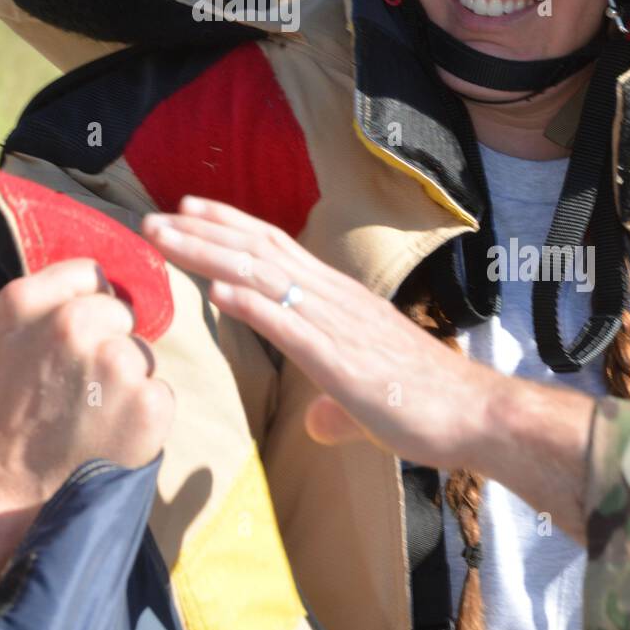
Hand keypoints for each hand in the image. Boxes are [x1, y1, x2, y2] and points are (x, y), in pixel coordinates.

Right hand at [0, 259, 173, 507]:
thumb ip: (42, 310)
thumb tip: (89, 290)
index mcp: (27, 302)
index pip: (90, 274)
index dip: (90, 304)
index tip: (80, 335)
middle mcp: (72, 323)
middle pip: (120, 312)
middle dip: (109, 343)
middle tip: (82, 388)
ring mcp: (113, 361)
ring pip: (142, 354)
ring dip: (128, 382)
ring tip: (92, 418)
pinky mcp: (147, 401)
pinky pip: (160, 393)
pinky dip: (145, 416)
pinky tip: (111, 437)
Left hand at [142, 197, 492, 471]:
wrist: (475, 412)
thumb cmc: (425, 402)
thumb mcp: (367, 398)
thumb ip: (336, 403)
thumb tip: (318, 421)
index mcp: (337, 298)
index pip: (274, 247)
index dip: (228, 225)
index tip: (187, 208)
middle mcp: (333, 299)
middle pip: (258, 250)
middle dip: (202, 232)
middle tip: (153, 217)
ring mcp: (336, 326)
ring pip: (264, 277)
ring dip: (209, 255)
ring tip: (166, 240)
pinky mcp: (341, 362)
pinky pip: (290, 327)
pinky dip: (251, 305)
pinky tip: (217, 293)